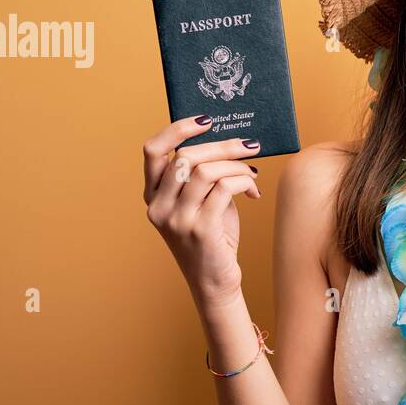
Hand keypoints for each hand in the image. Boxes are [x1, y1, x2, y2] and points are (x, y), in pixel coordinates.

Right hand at [143, 115, 261, 307]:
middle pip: (185, 156)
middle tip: (249, 145)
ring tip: (252, 172)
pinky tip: (252, 190)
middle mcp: (158, 206)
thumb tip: (231, 144)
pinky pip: (223, 189)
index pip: (153, 150)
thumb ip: (203, 176)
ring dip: (235, 165)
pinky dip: (242, 182)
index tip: (206, 121)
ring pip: (205, 170)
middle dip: (222, 146)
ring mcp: (176, 219)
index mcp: (153, 196)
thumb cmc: (212, 239)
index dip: (177, 129)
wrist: (214, 283)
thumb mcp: (201, 203)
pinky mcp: (200, 230)